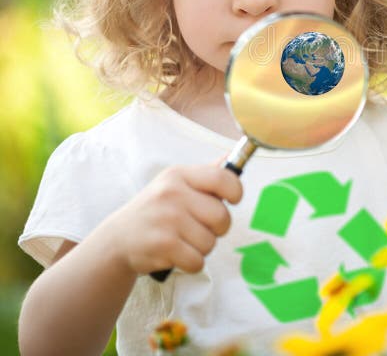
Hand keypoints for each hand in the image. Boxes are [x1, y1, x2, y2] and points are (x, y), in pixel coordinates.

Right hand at [97, 164, 242, 276]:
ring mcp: (167, 219)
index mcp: (179, 175)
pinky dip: (191, 263)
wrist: (116, 240)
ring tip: (183, 241)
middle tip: (200, 228)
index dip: (236, 191)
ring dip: (201, 248)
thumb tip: (232, 157)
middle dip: (217, 229)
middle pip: (222, 217)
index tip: (233, 200)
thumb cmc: (155, 210)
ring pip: (211, 242)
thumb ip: (205, 174)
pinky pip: (198, 261)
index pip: (222, 178)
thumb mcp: (175, 184)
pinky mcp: (163, 245)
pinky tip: (176, 254)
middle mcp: (172, 193)